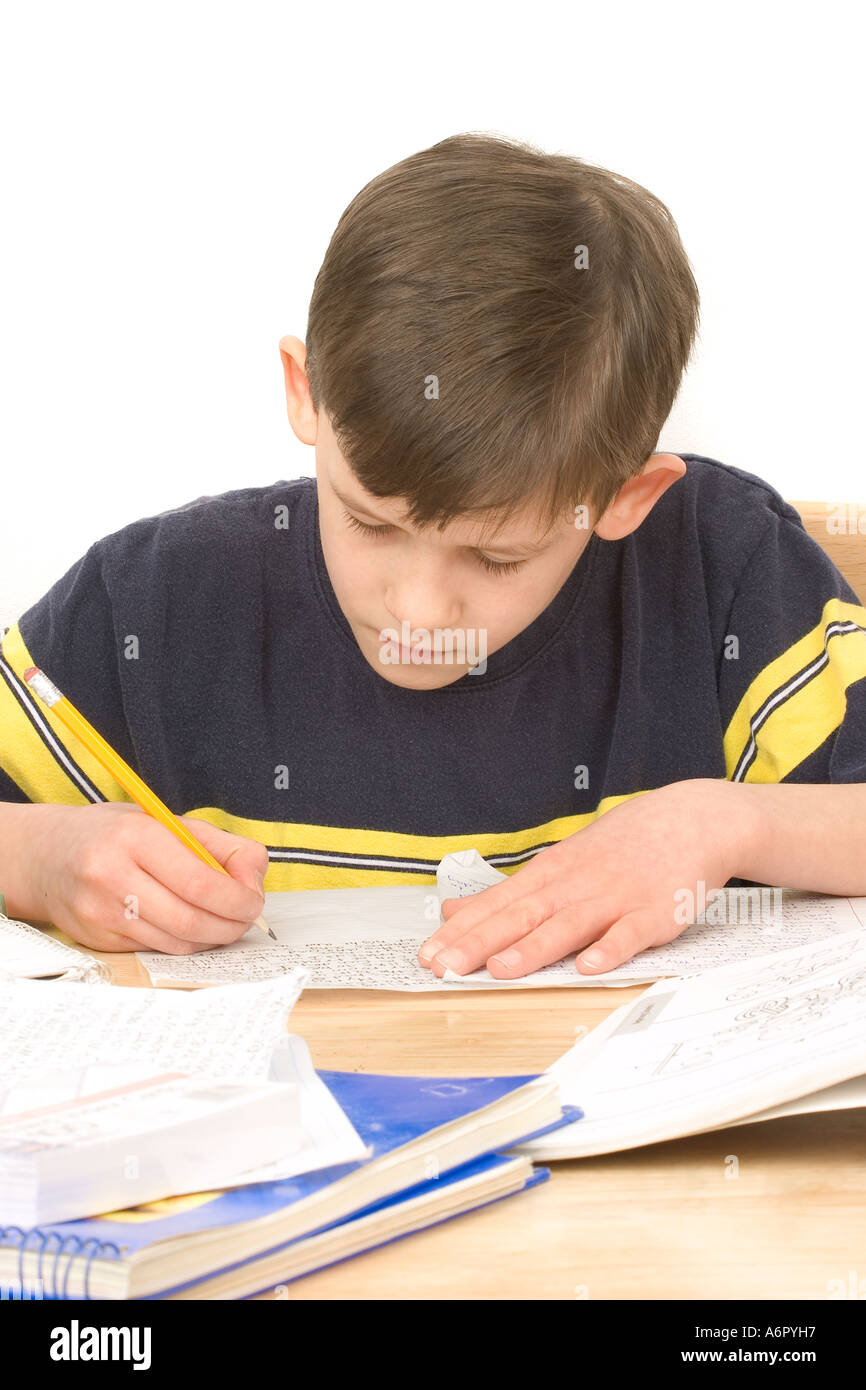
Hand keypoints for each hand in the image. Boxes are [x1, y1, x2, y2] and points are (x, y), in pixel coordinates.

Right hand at [24, 801, 267, 953]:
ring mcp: (101, 912)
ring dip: (211, 938)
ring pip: (176, 941)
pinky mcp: (96, 939)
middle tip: (245, 919)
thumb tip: (254, 878)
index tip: (254, 901)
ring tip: (221, 922)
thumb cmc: (114, 834)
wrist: (44, 855)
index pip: (200, 881)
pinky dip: (183, 943)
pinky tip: (190, 928)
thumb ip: (218, 845)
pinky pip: (156, 950)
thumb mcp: (165, 821)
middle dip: (231, 925)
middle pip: (191, 919)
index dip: (237, 899)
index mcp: (136, 836)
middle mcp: (112, 875)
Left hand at [418, 779, 747, 977]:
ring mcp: (614, 898)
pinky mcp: (653, 913)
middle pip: (521, 916)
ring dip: (534, 948)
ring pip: (568, 926)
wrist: (690, 820)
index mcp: (550, 874)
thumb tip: (453, 910)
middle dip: (480, 943)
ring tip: (500, 970)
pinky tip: (589, 967)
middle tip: (444, 968)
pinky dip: (610, 950)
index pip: (496, 905)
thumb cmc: (621, 847)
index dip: (460, 931)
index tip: (427, 955)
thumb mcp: (561, 861)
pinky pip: (629, 934)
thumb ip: (509, 893)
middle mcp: (575, 885)